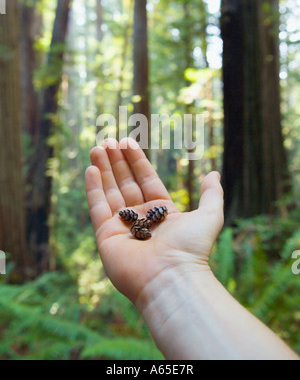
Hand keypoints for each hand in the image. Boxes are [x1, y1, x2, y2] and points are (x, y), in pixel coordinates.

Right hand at [85, 138, 223, 306]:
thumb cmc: (192, 248)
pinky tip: (91, 168)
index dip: (136, 160)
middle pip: (125, 183)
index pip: (145, 179)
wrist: (172, 278)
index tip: (127, 141)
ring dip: (103, 169)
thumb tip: (214, 174)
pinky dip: (94, 188)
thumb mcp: (210, 215)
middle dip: (117, 161)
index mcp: (161, 213)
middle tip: (108, 140)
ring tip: (97, 147)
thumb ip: (212, 194)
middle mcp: (140, 218)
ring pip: (110, 191)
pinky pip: (98, 207)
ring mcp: (122, 227)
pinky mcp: (106, 236)